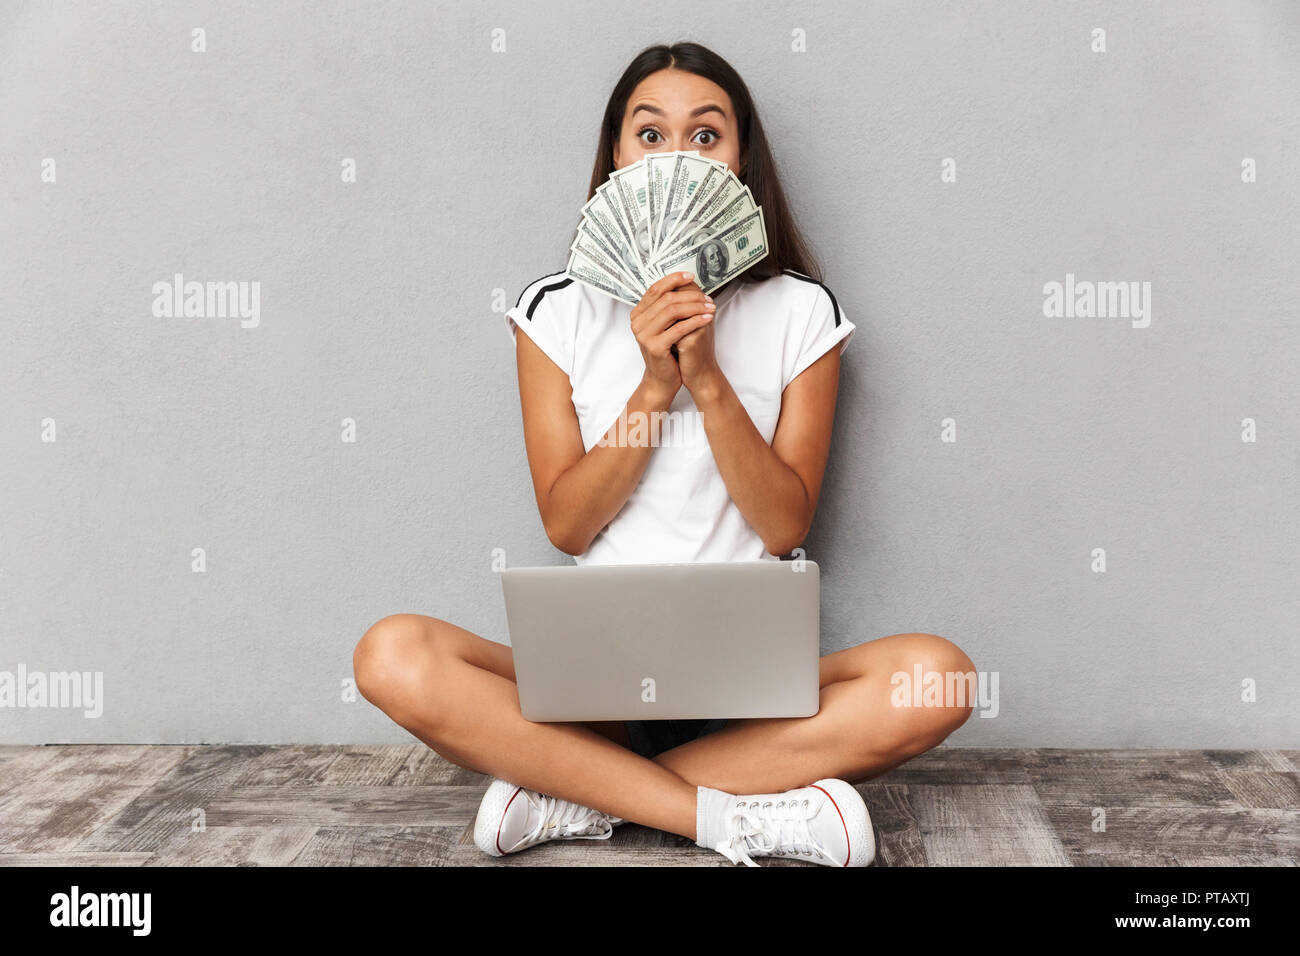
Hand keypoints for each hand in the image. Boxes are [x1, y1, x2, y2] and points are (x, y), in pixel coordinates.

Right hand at [629, 271, 715, 402]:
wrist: (663, 379)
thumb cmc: (667, 351)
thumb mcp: (666, 325)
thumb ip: (668, 306)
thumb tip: (686, 282)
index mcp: (638, 314)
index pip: (655, 289)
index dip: (673, 279)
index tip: (690, 276)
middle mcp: (637, 322)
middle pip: (666, 298)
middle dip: (690, 296)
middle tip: (708, 298)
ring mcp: (644, 335)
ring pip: (672, 311)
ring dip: (695, 307)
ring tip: (710, 307)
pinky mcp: (654, 347)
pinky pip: (679, 328)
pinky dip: (696, 321)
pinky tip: (708, 319)